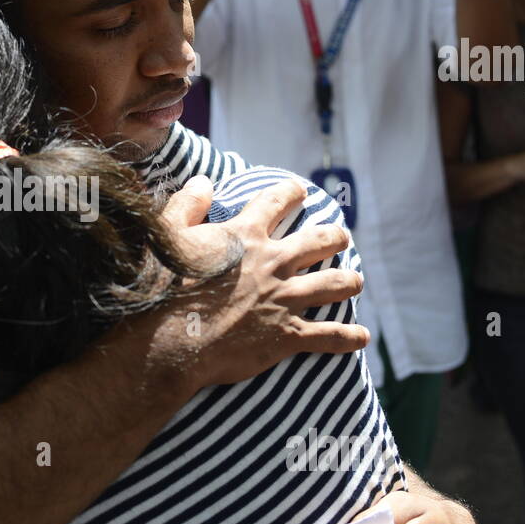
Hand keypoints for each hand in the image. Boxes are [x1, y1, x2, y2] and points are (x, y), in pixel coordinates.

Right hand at [155, 176, 369, 389]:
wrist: (170, 341)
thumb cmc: (162, 287)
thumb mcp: (167, 234)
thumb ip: (187, 204)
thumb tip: (204, 182)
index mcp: (246, 235)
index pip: (276, 202)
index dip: (289, 192)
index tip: (299, 191)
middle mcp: (273, 263)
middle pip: (320, 241)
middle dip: (335, 236)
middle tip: (341, 237)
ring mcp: (284, 299)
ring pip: (334, 284)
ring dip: (349, 281)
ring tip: (356, 281)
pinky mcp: (287, 335)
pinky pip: (328, 335)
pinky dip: (348, 337)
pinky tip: (362, 337)